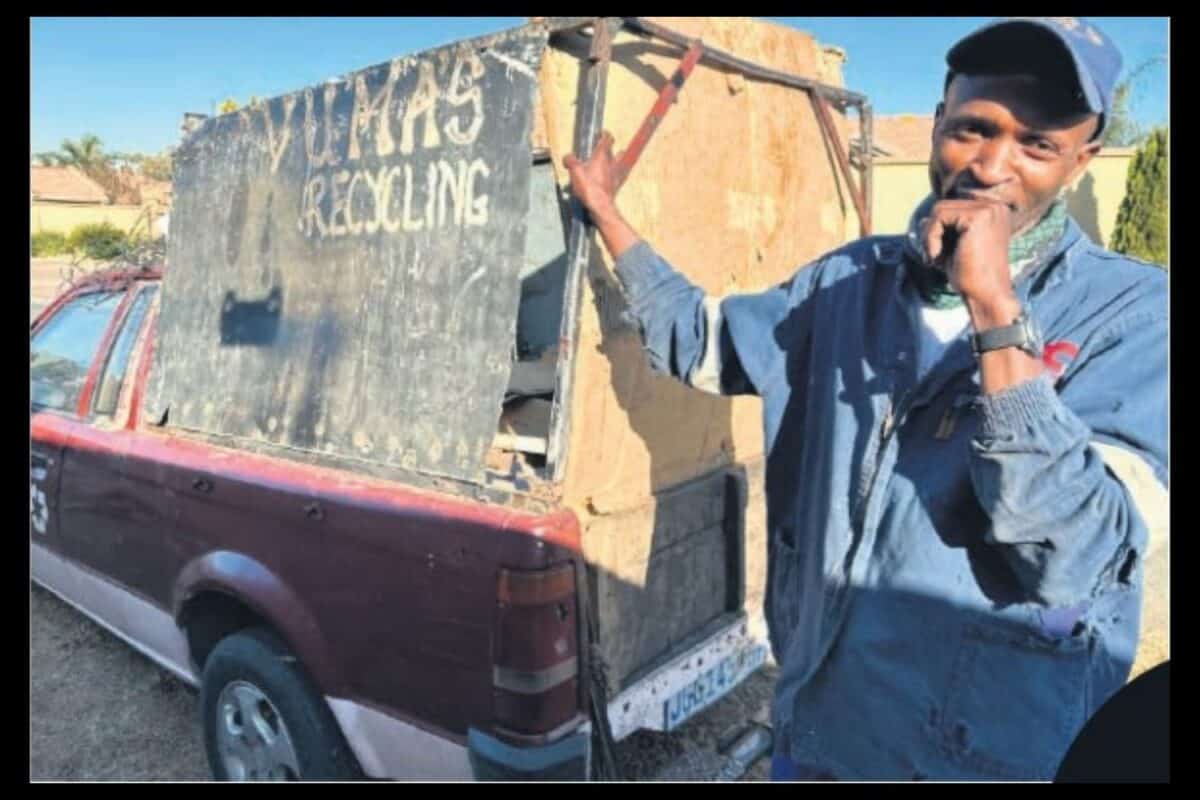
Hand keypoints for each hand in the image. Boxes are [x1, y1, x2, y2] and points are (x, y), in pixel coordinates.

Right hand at [563, 131, 640, 258]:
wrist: (600, 206)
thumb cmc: (589, 187)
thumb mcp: (575, 171)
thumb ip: (570, 161)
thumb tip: (567, 158)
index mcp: (602, 155)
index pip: (608, 138)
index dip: (604, 134)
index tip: (600, 134)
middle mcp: (613, 162)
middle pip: (617, 151)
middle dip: (610, 150)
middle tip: (602, 151)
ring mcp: (616, 174)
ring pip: (619, 164)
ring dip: (614, 162)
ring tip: (606, 165)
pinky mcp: (617, 185)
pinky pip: (617, 177)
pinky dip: (613, 176)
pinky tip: (606, 180)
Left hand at [921, 198, 1017, 322]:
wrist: (986, 296)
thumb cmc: (970, 276)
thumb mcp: (951, 248)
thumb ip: (940, 232)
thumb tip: (924, 220)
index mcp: (992, 212)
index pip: (951, 208)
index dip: (937, 229)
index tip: (936, 253)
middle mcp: (994, 206)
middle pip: (944, 206)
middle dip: (931, 232)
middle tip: (933, 257)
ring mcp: (989, 209)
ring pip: (939, 210)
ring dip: (929, 236)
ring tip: (935, 258)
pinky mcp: (979, 217)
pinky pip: (939, 217)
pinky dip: (930, 237)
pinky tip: (937, 257)